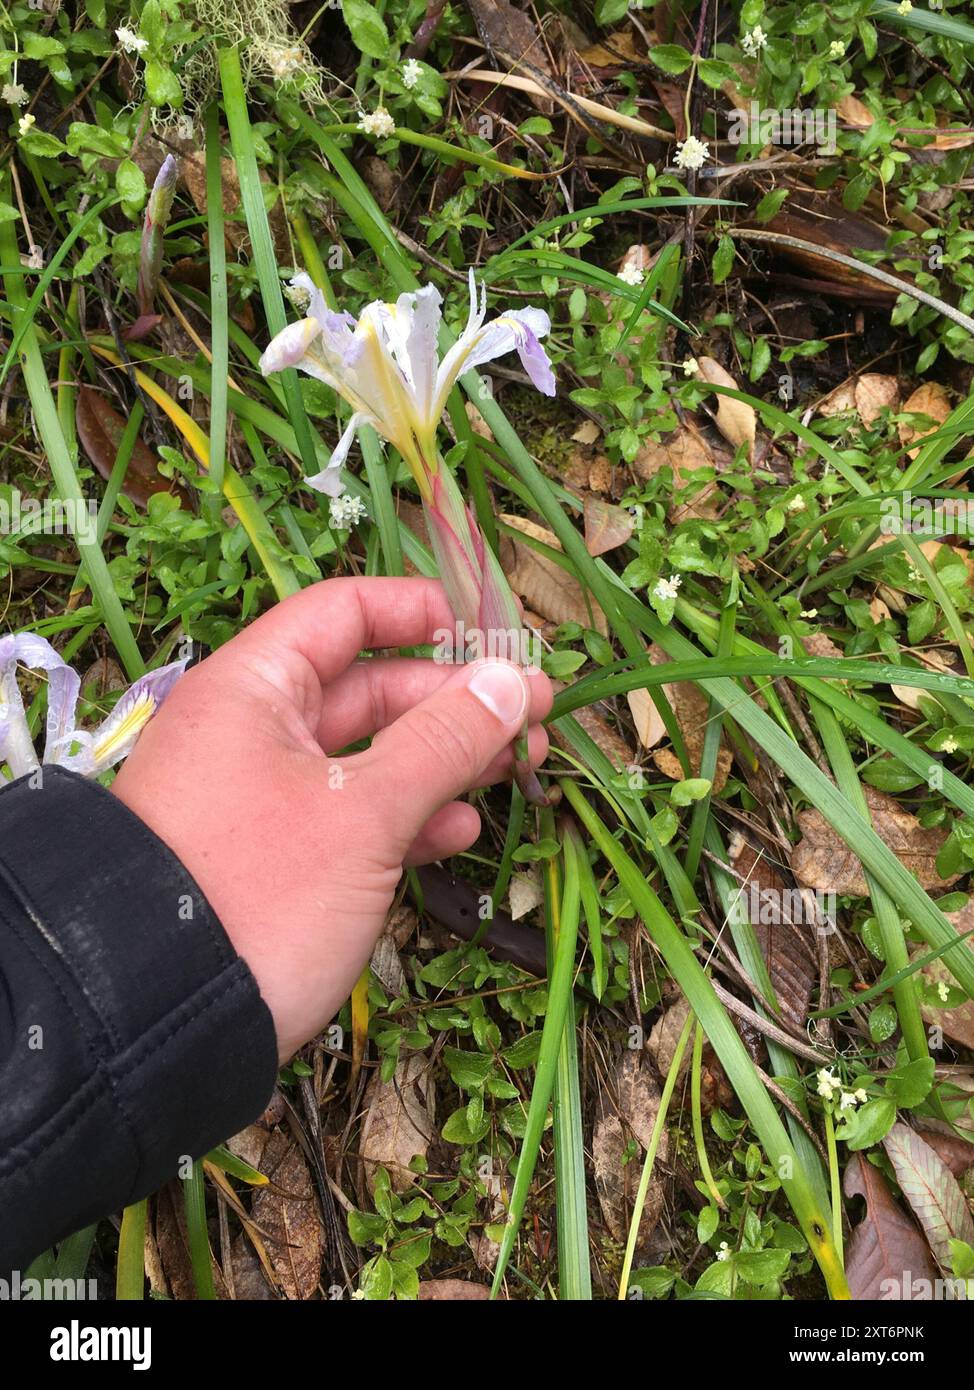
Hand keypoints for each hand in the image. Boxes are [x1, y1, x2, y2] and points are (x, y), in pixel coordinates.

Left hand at [111, 577, 551, 1061]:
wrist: (161, 1030)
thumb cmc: (258, 896)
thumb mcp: (363, 812)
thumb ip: (442, 741)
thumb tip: (513, 681)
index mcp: (252, 691)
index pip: (342, 613)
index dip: (418, 612)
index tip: (488, 631)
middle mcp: (252, 733)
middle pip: (368, 687)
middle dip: (455, 700)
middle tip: (535, 716)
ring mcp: (262, 798)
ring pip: (368, 757)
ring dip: (444, 761)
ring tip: (519, 769)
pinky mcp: (275, 859)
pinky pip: (351, 816)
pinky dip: (406, 818)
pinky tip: (458, 832)